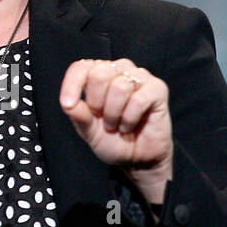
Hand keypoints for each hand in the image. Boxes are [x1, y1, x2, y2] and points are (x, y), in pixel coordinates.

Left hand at [59, 58, 173, 201]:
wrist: (137, 159)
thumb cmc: (113, 141)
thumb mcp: (88, 130)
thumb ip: (78, 115)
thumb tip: (68, 103)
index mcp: (99, 74)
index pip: (81, 67)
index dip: (71, 84)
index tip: (68, 104)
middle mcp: (119, 70)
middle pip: (99, 74)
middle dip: (97, 103)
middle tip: (103, 119)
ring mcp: (140, 77)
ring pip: (119, 86)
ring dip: (114, 114)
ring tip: (117, 124)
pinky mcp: (158, 89)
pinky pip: (139, 99)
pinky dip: (129, 118)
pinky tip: (129, 125)